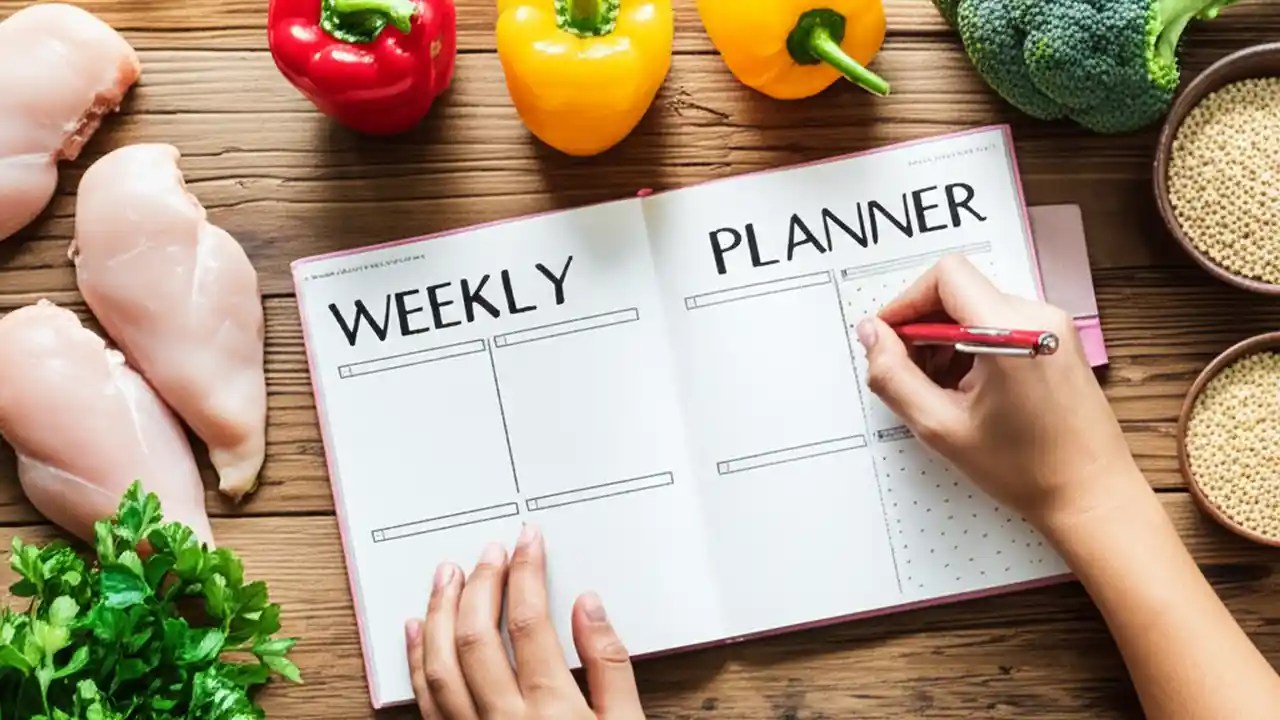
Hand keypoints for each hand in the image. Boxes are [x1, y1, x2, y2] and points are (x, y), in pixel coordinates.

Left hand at [404, 524, 644, 719]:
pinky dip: (416, 657)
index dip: (525, 573)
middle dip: (480, 584)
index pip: (529, 623)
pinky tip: (418, 627)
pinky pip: (425, 700)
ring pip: (439, 664)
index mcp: (551, 712)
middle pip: (477, 636)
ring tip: (447, 574)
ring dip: (439, 611)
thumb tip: (589, 605)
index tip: (527, 541)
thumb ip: (609, 666)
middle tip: (489, 551)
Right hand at [855, 255, 1147, 533]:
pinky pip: (1000, 325)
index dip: (906, 303)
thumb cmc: (1027, 469)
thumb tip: (872, 335)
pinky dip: (972, 348)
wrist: (1091, 495)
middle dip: (923, 328)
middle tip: (910, 376)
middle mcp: (1038, 315)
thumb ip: (894, 376)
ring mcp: (1053, 325)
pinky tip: (967, 392)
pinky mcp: (1058, 341)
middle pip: (959, 291)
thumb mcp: (941, 427)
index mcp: (1011, 330)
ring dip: (946, 341)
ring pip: (977, 309)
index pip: (945, 277)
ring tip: (940, 391)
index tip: (888, 339)